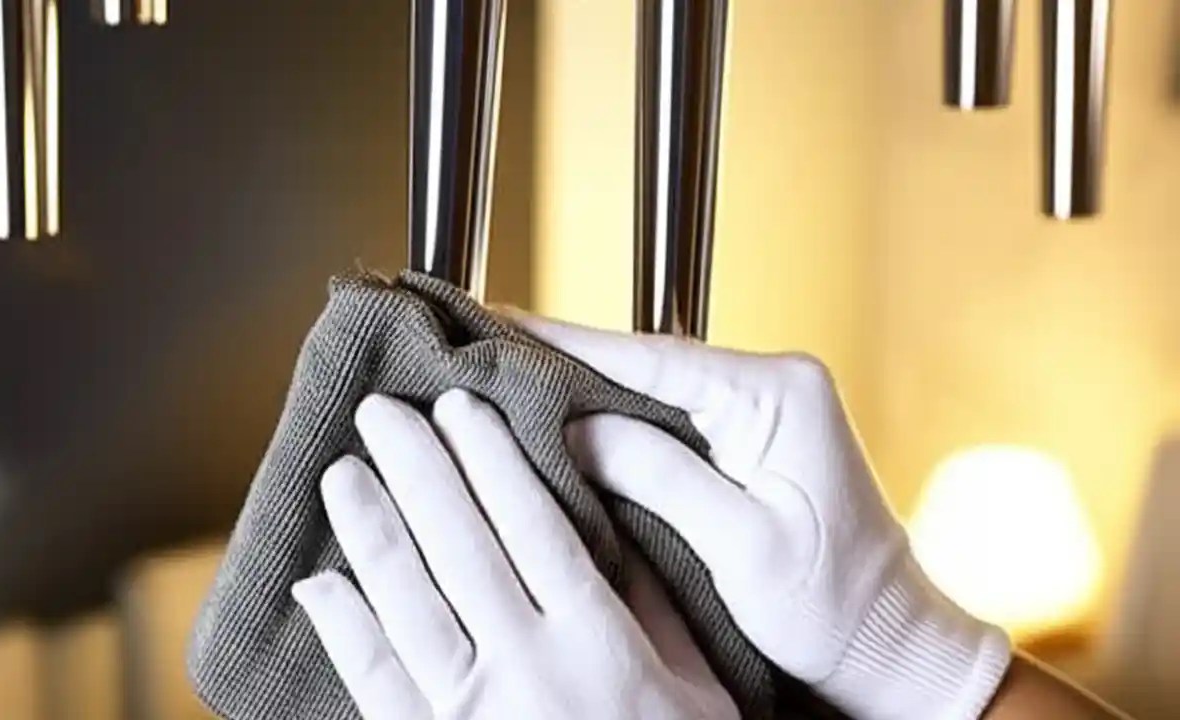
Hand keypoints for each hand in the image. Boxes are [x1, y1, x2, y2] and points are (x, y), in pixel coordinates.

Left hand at [292, 391, 738, 719]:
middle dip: (417, 469)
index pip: (530, 524)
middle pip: (458, 545)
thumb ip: (655, 611)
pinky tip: (319, 585)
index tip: (461, 408)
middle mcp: (526, 667)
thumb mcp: (699, 691)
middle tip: (383, 412)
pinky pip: (378, 685)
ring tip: (343, 473)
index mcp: (596, 641)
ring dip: (370, 531)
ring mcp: (472, 713)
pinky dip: (344, 632)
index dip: (490, 459)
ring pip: (407, 603)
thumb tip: (614, 532)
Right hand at [509, 312, 1011, 719]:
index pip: (656, 359)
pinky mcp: (753, 439)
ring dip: (593, 393)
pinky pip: (674, 420)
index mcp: (781, 397)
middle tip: (491, 352)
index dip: (572, 342)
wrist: (885, 641)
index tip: (505, 321)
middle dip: (573, 363)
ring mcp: (766, 410)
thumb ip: (658, 476)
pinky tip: (573, 425)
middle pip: (651, 365)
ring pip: (657, 392)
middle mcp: (776, 386)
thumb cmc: (833, 605)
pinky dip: (623, 425)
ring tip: (515, 383)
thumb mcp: (741, 545)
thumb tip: (579, 428)